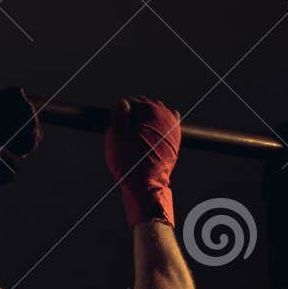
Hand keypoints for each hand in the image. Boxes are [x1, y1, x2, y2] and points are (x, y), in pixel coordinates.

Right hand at [104, 96, 180, 227]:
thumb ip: (118, 115)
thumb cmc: (129, 163)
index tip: (113, 124)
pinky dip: (158, 125)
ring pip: (156, 115)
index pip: (132, 102)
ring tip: (133, 134)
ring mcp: (173, 127)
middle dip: (133, 114)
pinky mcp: (174, 139)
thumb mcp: (116, 137)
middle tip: (121, 129)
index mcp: (151, 111)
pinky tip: (150, 131)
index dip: (120, 112)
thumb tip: (122, 102)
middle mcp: (166, 115)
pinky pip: (167, 124)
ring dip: (144, 120)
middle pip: (146, 106)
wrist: (146, 186)